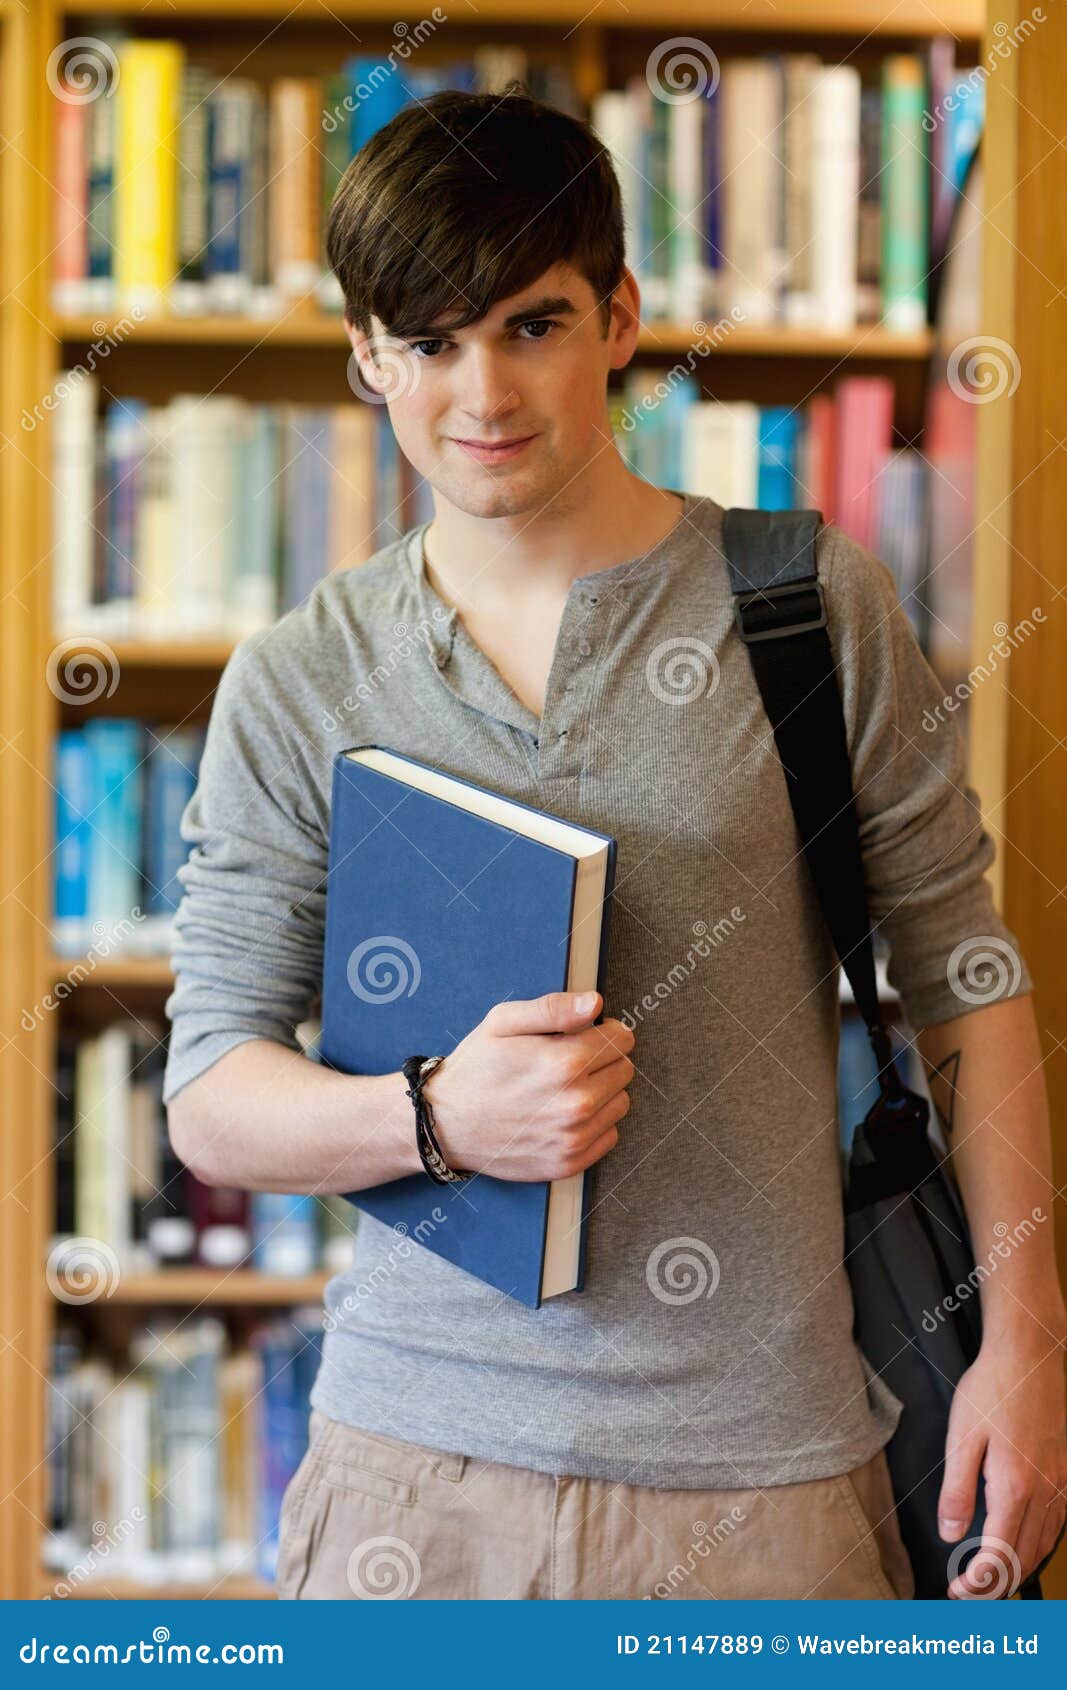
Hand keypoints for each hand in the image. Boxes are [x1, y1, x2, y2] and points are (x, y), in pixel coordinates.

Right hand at [422, 991, 634, 1182]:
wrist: (445, 1125)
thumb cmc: (476, 1068)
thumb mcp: (503, 1023)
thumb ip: (553, 1009)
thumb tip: (595, 1002)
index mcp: (564, 1062)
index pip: (622, 1039)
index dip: (604, 1031)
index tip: (584, 1035)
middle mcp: (576, 1103)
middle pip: (625, 1070)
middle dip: (604, 1060)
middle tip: (568, 1063)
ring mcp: (574, 1137)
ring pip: (621, 1103)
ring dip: (602, 1092)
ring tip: (564, 1090)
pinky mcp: (570, 1162)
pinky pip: (609, 1135)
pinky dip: (595, 1124)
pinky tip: (563, 1115)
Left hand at [938, 1333, 1066, 1596]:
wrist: (1031, 1355)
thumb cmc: (993, 1389)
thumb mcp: (961, 1437)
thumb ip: (956, 1490)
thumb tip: (950, 1534)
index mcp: (1015, 1488)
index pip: (1000, 1556)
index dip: (979, 1583)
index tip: (957, 1591)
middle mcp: (1046, 1493)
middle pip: (1025, 1559)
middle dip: (997, 1586)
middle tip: (970, 1595)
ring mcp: (1062, 1483)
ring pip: (1045, 1545)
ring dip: (1019, 1569)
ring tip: (993, 1579)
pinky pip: (1058, 1524)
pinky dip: (1039, 1546)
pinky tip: (1024, 1544)